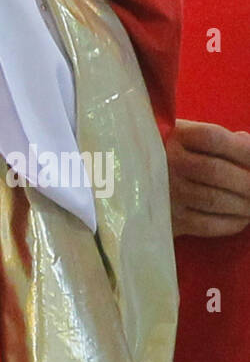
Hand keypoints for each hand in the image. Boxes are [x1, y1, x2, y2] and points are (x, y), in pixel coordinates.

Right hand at [167, 119, 249, 237]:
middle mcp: (166, 163)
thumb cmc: (164, 154)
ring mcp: (166, 193)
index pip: (213, 138)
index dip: (244, 149)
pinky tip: (241, 219)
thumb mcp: (183, 136)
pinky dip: (232, 223)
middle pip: (216, 171)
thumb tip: (248, 144)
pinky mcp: (168, 220)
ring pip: (215, 200)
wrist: (124, 179)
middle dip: (247, 181)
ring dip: (244, 205)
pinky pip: (207, 225)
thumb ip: (216, 139)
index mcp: (172, 136)